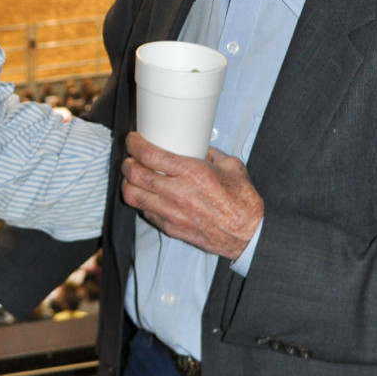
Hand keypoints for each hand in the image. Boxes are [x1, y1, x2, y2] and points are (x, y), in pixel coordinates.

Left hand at [121, 131, 263, 260]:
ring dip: (128, 183)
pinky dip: (141, 202)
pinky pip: (145, 212)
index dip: (135, 145)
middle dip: (127, 163)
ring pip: (134, 196)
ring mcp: (172, 212)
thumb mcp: (231, 166)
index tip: (133, 140)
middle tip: (130, 158)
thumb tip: (199, 146)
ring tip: (132, 177)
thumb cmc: (242, 202)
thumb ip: (211, 153)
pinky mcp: (171, 228)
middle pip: (136, 175)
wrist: (249, 235)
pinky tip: (147, 196)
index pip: (150, 155)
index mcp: (192, 172)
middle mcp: (178, 192)